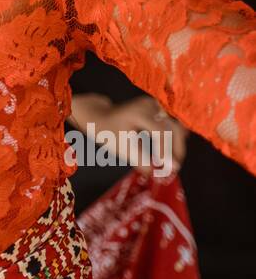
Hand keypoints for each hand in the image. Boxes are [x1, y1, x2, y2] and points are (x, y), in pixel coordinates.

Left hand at [70, 91, 186, 176]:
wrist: (100, 116)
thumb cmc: (107, 132)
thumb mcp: (121, 147)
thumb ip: (139, 160)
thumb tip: (155, 173)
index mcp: (138, 113)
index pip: (160, 131)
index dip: (167, 150)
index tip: (170, 167)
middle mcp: (149, 105)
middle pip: (173, 126)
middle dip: (176, 148)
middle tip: (176, 167)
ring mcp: (155, 105)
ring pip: (175, 125)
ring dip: (178, 143)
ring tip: (175, 161)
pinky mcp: (157, 108)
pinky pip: (172, 123)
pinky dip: (175, 137)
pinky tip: (174, 151)